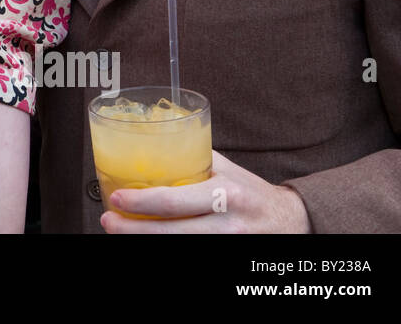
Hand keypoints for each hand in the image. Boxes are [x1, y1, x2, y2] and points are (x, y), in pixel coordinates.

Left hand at [101, 151, 312, 233]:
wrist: (291, 222)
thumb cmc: (251, 192)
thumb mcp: (226, 171)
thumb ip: (193, 160)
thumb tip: (152, 145)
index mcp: (225, 194)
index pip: (175, 201)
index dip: (142, 202)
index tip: (117, 198)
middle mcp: (227, 223)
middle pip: (171, 232)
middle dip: (133, 230)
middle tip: (109, 222)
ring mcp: (228, 244)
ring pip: (178, 246)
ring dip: (145, 240)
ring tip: (122, 232)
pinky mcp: (227, 255)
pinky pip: (192, 253)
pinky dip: (166, 246)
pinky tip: (148, 240)